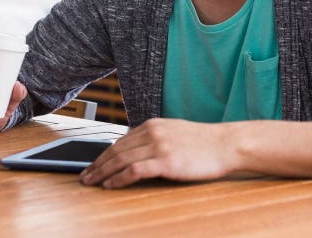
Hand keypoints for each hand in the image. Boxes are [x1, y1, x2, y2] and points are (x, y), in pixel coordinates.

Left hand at [79, 118, 237, 188]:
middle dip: (97, 164)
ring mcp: (159, 146)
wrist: (227, 144)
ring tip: (91, 182)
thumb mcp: (176, 132)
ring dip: (102, 172)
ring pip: (121, 159)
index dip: (103, 154)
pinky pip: (134, 170)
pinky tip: (110, 185)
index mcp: (153, 125)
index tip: (94, 164)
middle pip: (116, 150)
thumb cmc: (205, 142)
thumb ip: (156, 138)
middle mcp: (152, 133)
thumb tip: (138, 149)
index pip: (120, 141)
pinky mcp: (166, 161)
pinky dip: (118, 178)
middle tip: (84, 176)